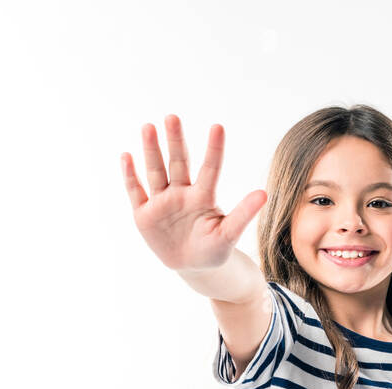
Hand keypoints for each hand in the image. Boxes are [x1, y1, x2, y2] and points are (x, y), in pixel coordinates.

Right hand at [120, 116, 266, 273]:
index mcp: (203, 196)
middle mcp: (182, 193)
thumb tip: (264, 193)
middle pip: (178, 163)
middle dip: (175, 141)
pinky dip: (130, 175)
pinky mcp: (145, 214)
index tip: (218, 127)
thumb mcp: (229, 235)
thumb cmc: (214, 249)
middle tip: (173, 117)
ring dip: (152, 150)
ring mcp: (162, 201)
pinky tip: (126, 156)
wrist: (193, 267)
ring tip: (148, 127)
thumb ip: (243, 214)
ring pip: (156, 171)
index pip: (210, 168)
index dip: (214, 149)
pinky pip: (136, 191)